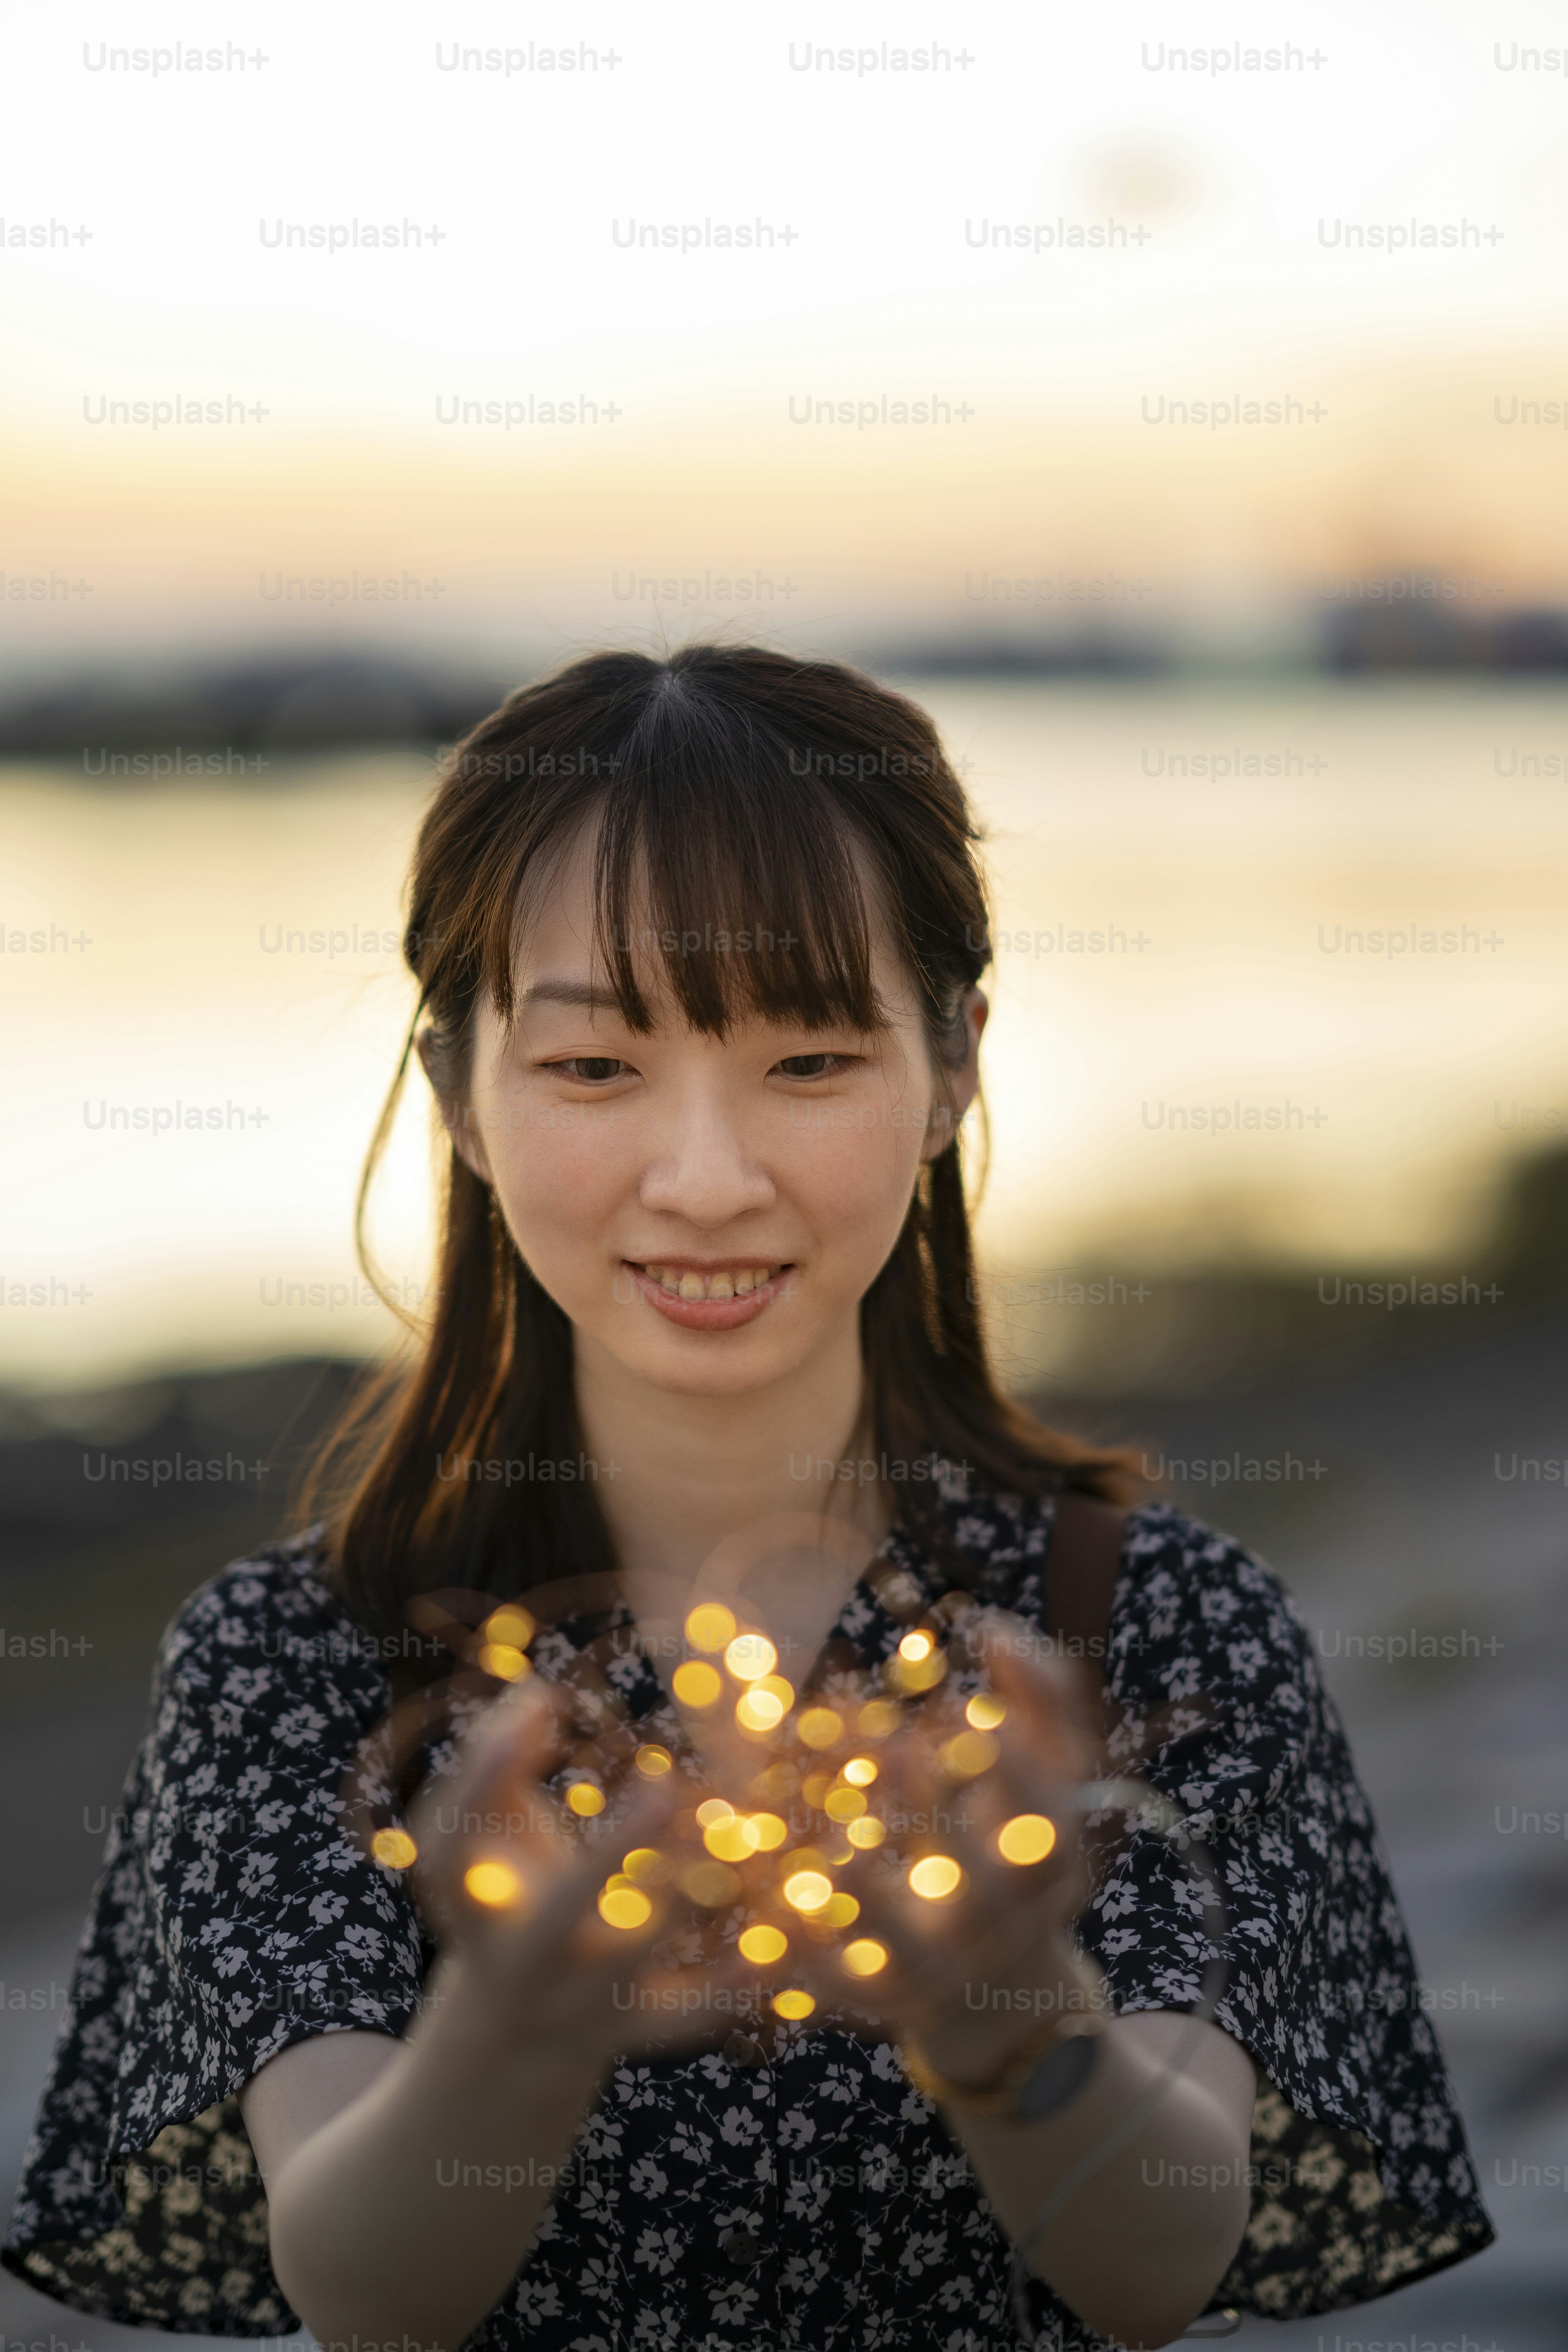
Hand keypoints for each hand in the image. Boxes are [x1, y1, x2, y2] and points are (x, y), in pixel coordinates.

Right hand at [402, 1676, 757, 2071]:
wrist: (512, 2031)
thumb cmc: (502, 1889)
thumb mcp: (482, 1832)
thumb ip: (497, 1759)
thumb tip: (539, 1695)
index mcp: (469, 1902)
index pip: (457, 1842)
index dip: (489, 1769)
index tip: (546, 1697)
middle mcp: (520, 1956)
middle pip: (559, 1912)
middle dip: (612, 1853)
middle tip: (667, 1785)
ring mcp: (576, 2003)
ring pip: (634, 1964)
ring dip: (686, 1902)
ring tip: (735, 1839)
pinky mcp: (633, 2029)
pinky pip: (686, 2015)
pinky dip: (729, 1986)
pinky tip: (770, 1945)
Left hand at [788, 1617, 1104, 2084]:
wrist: (1002, 1993)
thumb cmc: (1019, 1848)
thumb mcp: (1051, 1782)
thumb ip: (1040, 1700)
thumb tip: (996, 1624)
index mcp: (1049, 1866)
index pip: (1047, 1819)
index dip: (1015, 1767)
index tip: (970, 1706)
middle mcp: (1004, 1925)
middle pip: (984, 1883)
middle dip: (939, 1814)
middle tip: (885, 1746)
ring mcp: (945, 1971)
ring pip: (906, 1946)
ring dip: (872, 1899)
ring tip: (839, 1852)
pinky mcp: (885, 2005)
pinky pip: (837, 1989)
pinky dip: (801, 1959)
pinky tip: (761, 1918)